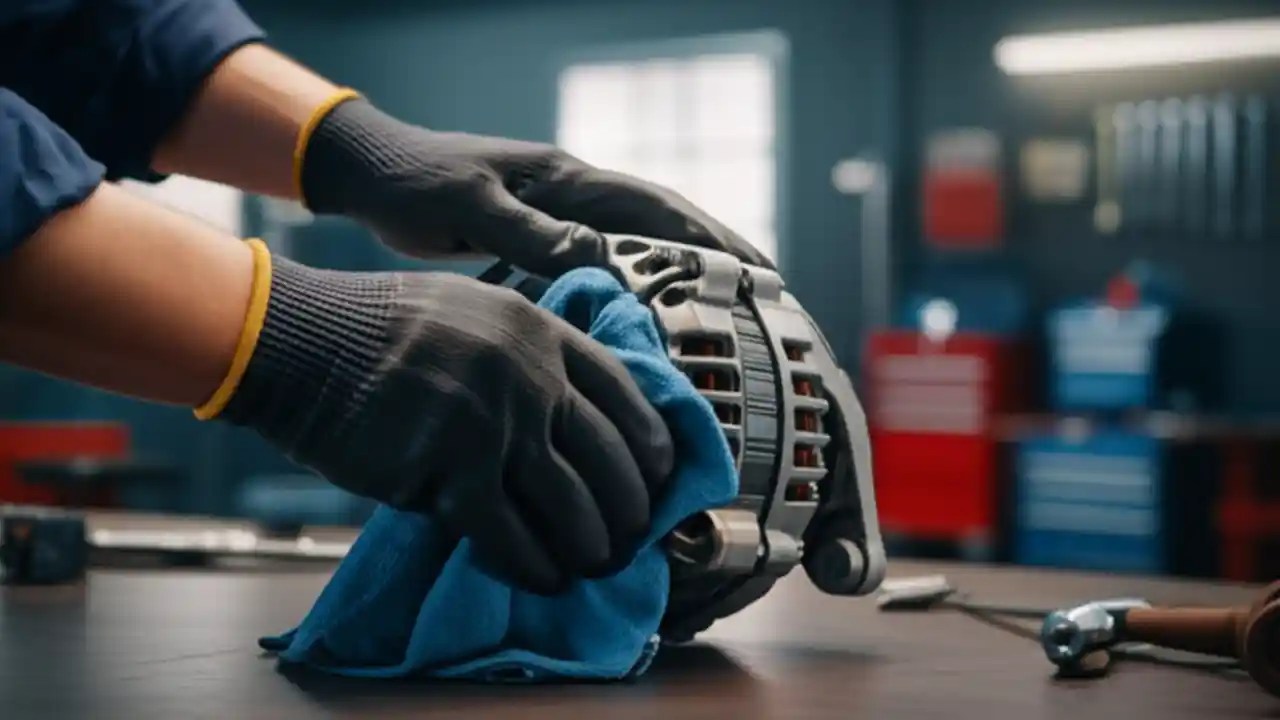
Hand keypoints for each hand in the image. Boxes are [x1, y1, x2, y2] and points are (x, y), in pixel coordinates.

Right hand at [215, 244, 675, 593]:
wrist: (303, 339)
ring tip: (592, 563)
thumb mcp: (472, 310)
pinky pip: (511, 535)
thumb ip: (524, 352)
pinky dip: (533, 564)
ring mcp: (494, 422)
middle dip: (629, 508)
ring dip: (590, 545)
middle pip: (610, 458)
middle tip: (630, 536)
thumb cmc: (377, 327)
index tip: (661, 475)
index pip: (625, 393)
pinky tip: (542, 577)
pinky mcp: (453, 469)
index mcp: (538, 330)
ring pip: (572, 504)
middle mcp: (529, 374)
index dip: (652, 444)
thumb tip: (567, 415)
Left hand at [298, 96, 773, 276]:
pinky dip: (631, 285)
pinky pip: (601, 262)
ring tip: (722, 310)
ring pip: (635, 244)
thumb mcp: (469, 206)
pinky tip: (645, 315)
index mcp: (566, 181)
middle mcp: (572, 194)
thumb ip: (529, 231)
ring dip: (679, 271)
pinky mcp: (538, 235)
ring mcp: (558, 214)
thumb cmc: (413, 184)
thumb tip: (597, 258)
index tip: (756, 268)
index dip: (710, 237)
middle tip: (766, 292)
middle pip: (661, 224)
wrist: (371, 174)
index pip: (655, 208)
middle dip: (715, 254)